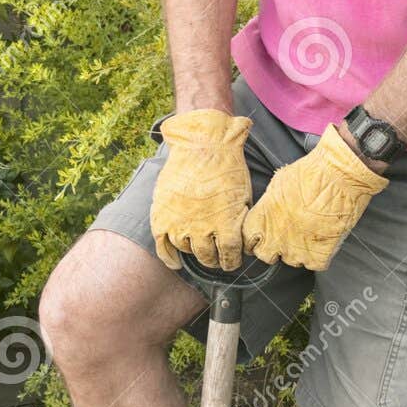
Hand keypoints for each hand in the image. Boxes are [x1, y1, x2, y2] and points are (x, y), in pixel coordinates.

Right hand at [149, 109, 252, 271]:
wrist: (202, 144)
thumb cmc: (228, 167)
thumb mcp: (244, 195)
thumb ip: (242, 221)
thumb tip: (244, 241)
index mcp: (226, 223)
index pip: (229, 255)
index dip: (231, 261)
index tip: (232, 261)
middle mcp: (202, 227)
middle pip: (207, 256)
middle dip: (214, 259)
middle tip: (216, 257)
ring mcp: (179, 223)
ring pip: (186, 249)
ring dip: (194, 251)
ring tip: (199, 248)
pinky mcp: (162, 216)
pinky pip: (163, 246)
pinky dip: (169, 258)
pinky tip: (176, 263)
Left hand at [241, 123, 389, 270]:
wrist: (338, 177)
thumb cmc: (309, 173)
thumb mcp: (278, 184)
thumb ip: (269, 205)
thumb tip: (270, 211)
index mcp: (262, 219)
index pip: (248, 241)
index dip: (257, 239)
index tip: (264, 237)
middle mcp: (275, 238)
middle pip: (266, 256)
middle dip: (275, 249)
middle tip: (289, 236)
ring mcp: (296, 250)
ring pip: (292, 261)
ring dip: (299, 251)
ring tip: (311, 232)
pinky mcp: (318, 256)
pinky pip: (315, 264)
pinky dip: (320, 256)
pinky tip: (324, 240)